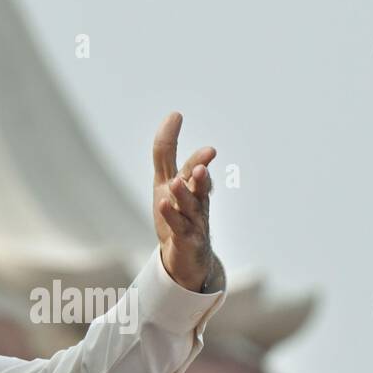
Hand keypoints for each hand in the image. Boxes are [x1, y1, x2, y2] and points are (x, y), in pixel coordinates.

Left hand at [152, 111, 215, 291]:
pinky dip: (173, 216)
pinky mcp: (187, 240)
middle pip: (198, 184)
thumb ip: (167, 152)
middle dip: (200, 171)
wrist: (185, 257)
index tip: (175, 116)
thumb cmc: (177, 215)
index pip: (189, 163)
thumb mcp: (166, 181)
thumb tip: (174, 114)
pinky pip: (180, 227)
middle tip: (207, 156)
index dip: (177, 142)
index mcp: (192, 185)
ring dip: (185, 194)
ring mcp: (194, 221)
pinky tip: (165, 204)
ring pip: (191, 206)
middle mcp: (196, 201)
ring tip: (178, 181)